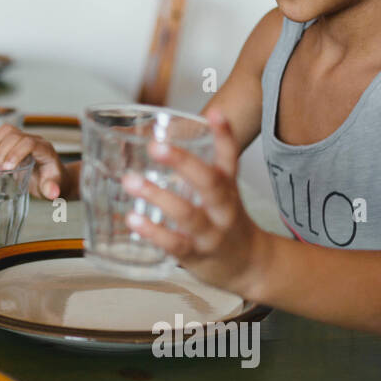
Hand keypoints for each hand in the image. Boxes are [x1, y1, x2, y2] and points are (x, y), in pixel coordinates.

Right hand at [0, 124, 67, 199]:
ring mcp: (23, 138)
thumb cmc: (54, 182)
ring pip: (6, 131)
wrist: (54, 177)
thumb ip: (53, 188)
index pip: (29, 143)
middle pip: (15, 135)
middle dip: (2, 151)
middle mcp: (34, 140)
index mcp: (45, 150)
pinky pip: (0, 133)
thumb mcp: (55, 187)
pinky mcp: (14, 142)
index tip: (7, 168)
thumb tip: (52, 193)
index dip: (16, 152)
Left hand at [122, 109, 265, 293]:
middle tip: (155, 146)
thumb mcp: (219, 195)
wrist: (250, 266)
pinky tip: (133, 220)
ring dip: (158, 197)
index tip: (215, 113)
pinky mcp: (197, 255)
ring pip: (188, 214)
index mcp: (228, 189)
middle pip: (210, 182)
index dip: (225, 135)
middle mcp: (224, 209)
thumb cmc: (224, 224)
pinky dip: (153, 232)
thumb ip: (192, 174)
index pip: (230, 158)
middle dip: (183, 162)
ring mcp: (212, 233)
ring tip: (130, 182)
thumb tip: (146, 143)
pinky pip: (175, 244)